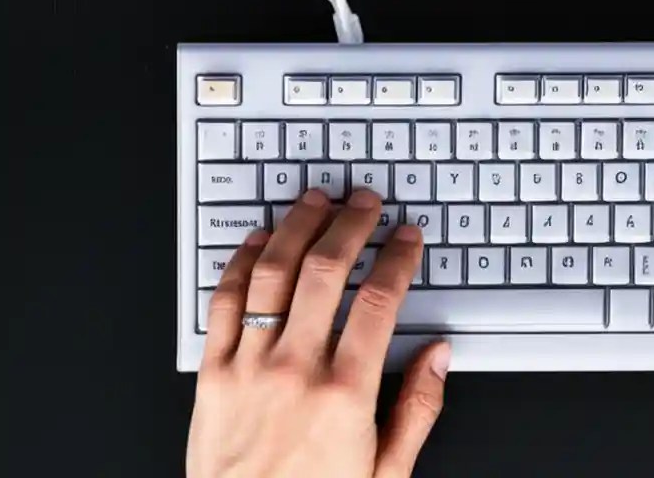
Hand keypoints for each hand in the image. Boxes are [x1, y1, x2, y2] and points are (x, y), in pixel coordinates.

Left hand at [187, 188, 448, 477]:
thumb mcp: (387, 471)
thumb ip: (418, 408)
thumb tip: (440, 357)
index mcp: (346, 391)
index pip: (379, 300)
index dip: (398, 257)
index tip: (407, 237)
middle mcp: (296, 369)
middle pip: (326, 271)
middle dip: (351, 224)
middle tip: (365, 202)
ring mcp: (249, 366)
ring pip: (273, 273)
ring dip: (297, 227)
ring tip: (316, 202)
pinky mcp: (212, 374)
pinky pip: (225, 302)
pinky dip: (242, 263)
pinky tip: (260, 241)